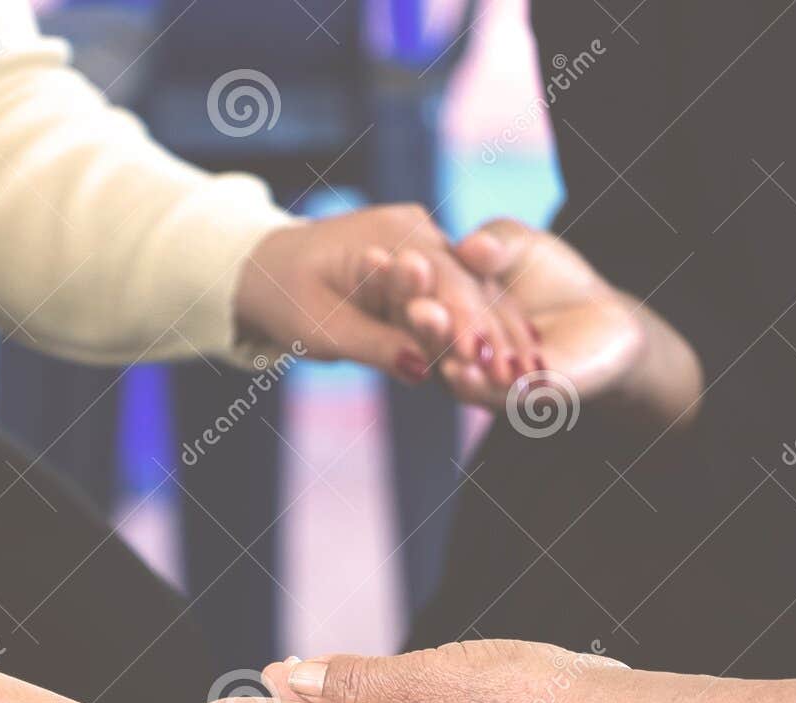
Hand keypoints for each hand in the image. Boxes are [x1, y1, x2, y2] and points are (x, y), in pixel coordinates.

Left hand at [234, 205, 541, 384]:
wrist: (266, 268)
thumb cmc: (285, 297)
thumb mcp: (322, 328)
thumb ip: (376, 345)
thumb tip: (424, 369)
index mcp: (391, 235)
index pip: (445, 283)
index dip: (469, 327)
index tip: (488, 366)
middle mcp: (417, 229)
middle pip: (468, 286)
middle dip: (494, 334)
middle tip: (524, 379)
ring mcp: (426, 241)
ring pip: (472, 292)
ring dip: (500, 334)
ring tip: (529, 377)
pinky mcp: (429, 260)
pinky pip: (463, 295)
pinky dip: (485, 327)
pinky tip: (516, 359)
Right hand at [388, 219, 700, 416]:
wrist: (604, 320)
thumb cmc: (549, 273)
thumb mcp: (518, 243)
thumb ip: (495, 243)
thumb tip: (471, 247)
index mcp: (448, 312)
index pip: (419, 296)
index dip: (399, 280)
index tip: (374, 257)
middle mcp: (459, 352)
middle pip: (433, 337)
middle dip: (421, 319)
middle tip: (408, 301)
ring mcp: (487, 381)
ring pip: (458, 371)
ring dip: (442, 352)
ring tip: (429, 330)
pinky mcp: (526, 401)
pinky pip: (497, 398)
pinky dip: (478, 387)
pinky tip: (465, 373)